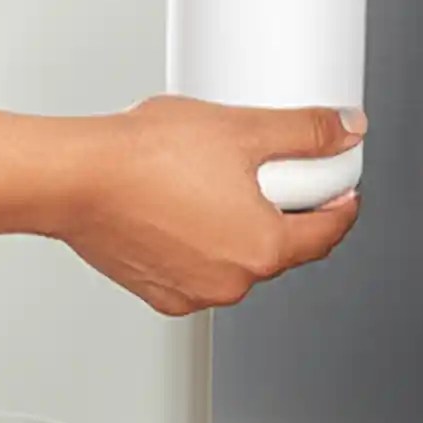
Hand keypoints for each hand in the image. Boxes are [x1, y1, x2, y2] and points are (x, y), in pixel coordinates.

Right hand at [60, 96, 364, 315]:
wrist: (76, 179)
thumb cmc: (145, 159)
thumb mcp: (242, 129)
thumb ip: (304, 131)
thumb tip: (346, 130)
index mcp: (263, 250)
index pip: (326, 234)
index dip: (341, 205)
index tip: (341, 189)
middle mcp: (231, 283)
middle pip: (281, 248)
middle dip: (284, 212)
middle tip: (269, 171)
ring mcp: (193, 293)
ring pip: (236, 259)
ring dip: (238, 229)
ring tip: (213, 183)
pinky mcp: (158, 292)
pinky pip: (196, 267)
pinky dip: (199, 242)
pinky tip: (181, 205)